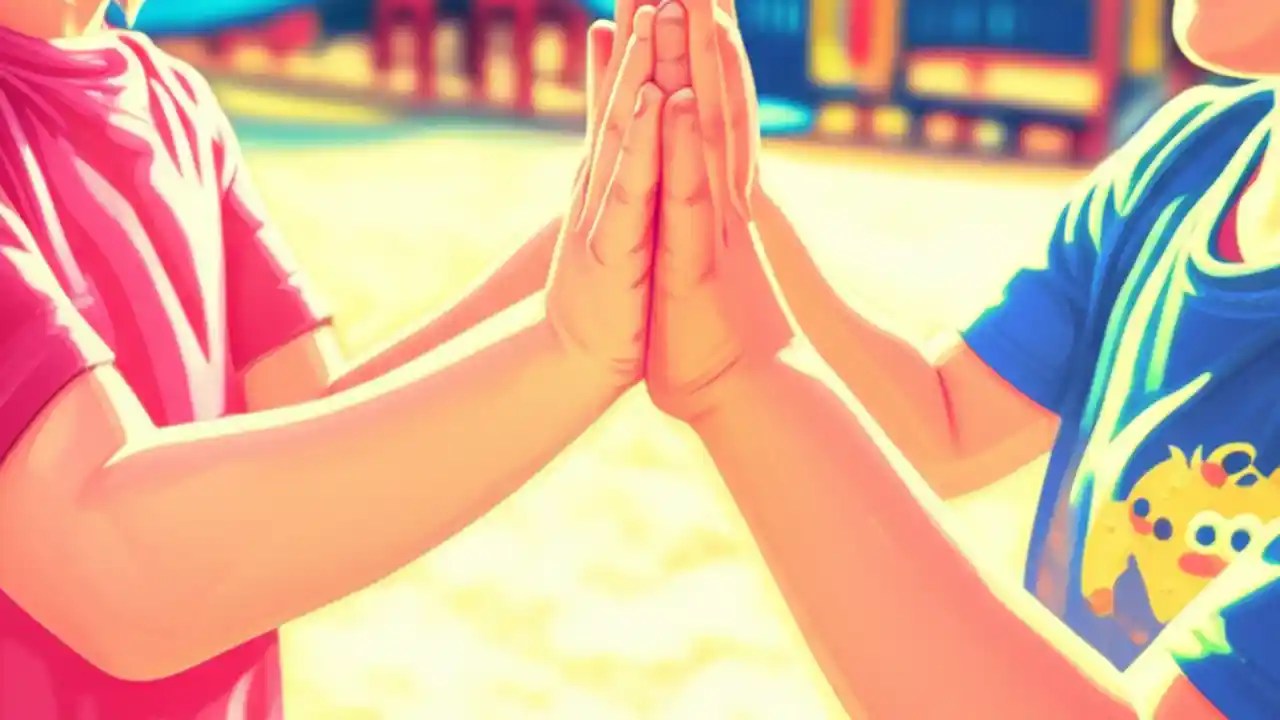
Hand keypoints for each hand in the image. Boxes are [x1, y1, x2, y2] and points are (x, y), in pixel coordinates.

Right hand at [543, 7, 663, 389]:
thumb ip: (615, 173)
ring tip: (653, 10)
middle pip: (625, 95)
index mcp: (615, 175)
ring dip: (639, 68)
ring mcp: (606, 212)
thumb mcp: (612, 223)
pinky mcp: (614, 247)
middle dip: (640, 33)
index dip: (637, 40)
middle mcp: (606, 182)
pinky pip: (633, 186)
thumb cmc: (601, 294)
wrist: (573, 361)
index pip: (626, 95)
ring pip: (626, 129)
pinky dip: (644, 141)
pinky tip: (656, 100)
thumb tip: (626, 133)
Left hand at [645, 4, 791, 419]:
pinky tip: (677, 103)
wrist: (762, 400)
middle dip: (709, 33)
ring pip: (712, 135)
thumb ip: (712, 224)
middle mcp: (729, 200)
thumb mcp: (708, 267)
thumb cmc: (728, 340)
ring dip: (705, 70)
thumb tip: (726, 202)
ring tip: (698, 2)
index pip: (715, 111)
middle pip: (719, 102)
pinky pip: (692, 200)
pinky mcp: (701, 267)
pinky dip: (685, 150)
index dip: (708, 53)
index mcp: (722, 198)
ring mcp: (719, 229)